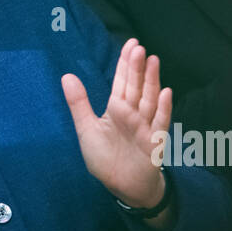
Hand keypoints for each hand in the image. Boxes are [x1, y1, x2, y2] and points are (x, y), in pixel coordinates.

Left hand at [62, 39, 171, 212]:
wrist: (122, 187)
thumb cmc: (106, 158)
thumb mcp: (87, 129)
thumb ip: (79, 103)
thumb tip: (66, 75)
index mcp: (117, 108)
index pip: (122, 82)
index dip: (125, 63)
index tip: (131, 43)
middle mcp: (133, 114)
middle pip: (136, 87)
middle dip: (137, 67)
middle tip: (139, 47)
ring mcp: (145, 127)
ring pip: (149, 100)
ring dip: (151, 81)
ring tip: (153, 61)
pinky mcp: (154, 142)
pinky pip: (159, 123)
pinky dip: (163, 109)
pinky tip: (166, 93)